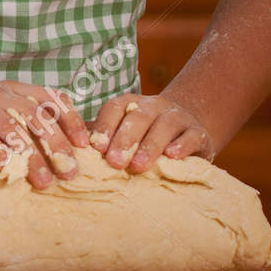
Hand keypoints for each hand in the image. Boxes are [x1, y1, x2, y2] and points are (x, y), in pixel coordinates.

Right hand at [0, 71, 86, 189]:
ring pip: (12, 128)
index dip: (71, 119)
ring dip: (32, 156)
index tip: (85, 143)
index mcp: (3, 89)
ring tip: (44, 181)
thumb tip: (33, 145)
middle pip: (37, 116)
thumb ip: (4, 116)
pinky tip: (6, 169)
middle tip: (72, 172)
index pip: (48, 97)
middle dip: (58, 145)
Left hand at [91, 93, 214, 172]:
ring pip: (164, 125)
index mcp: (130, 104)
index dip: (105, 126)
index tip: (95, 148)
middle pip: (138, 117)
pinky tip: (171, 156)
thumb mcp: (122, 134)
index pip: (114, 108)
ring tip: (139, 165)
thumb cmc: (143, 138)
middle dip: (125, 139)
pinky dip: (182, 145)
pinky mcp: (199, 133)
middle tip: (114, 162)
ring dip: (150, 145)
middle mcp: (154, 106)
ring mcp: (178, 117)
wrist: (186, 133)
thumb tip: (71, 150)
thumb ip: (101, 139)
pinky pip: (191, 136)